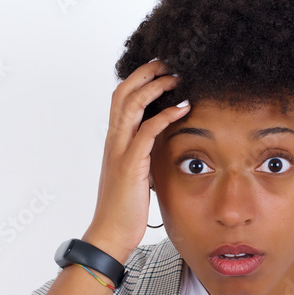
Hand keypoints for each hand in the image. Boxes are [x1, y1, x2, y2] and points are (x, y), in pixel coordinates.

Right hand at [83, 59, 188, 263]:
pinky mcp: (131, 164)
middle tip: (169, 62)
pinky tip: (182, 108)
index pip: (121, 98)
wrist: (111, 232)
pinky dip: (166, 115)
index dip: (138, 78)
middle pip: (124, 92)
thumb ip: (143, 155)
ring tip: (177, 78)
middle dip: (146, 72)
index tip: (159, 69)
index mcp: (114, 141)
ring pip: (132, 104)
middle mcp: (114, 140)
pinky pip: (147, 130)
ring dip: (156, 87)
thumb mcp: (136, 174)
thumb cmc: (124, 208)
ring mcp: (120, 150)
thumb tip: (160, 146)